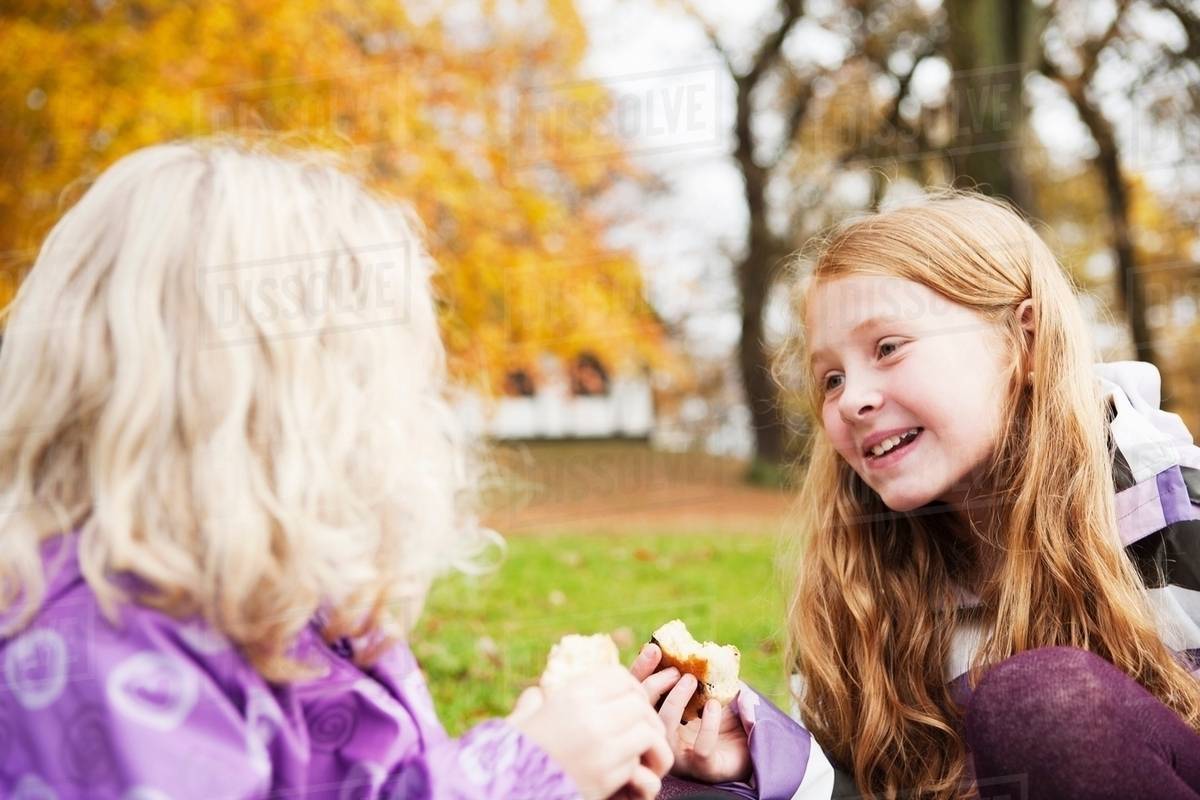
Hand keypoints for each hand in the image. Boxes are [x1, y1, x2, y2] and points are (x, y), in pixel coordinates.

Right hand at [509, 665, 672, 799]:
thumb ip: (533, 704)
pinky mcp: (606, 773)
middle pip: (638, 701)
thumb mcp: (522, 721)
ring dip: (653, 742)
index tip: (632, 703)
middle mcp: (587, 714)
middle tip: (647, 732)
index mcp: (571, 695)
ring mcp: (599, 743)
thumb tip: (535, 695)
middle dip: (647, 716)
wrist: (507, 790)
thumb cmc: (514, 756)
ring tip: (650, 753)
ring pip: (647, 729)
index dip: (632, 688)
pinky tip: (641, 772)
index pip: (619, 677)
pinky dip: (647, 765)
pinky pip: (641, 759)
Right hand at [631, 643, 751, 783]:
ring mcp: (680, 756)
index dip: (640, 670)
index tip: (652, 648)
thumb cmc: (723, 716)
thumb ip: (697, 672)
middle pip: (642, 711)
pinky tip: (714, 705)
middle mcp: (662, 738)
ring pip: (664, 730)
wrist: (749, 748)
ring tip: (691, 680)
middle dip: (653, 683)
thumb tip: (691, 647)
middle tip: (673, 669)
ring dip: (675, 700)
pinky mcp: (703, 768)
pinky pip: (701, 749)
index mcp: (658, 717)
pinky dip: (708, 725)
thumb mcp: (708, 689)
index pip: (638, 694)